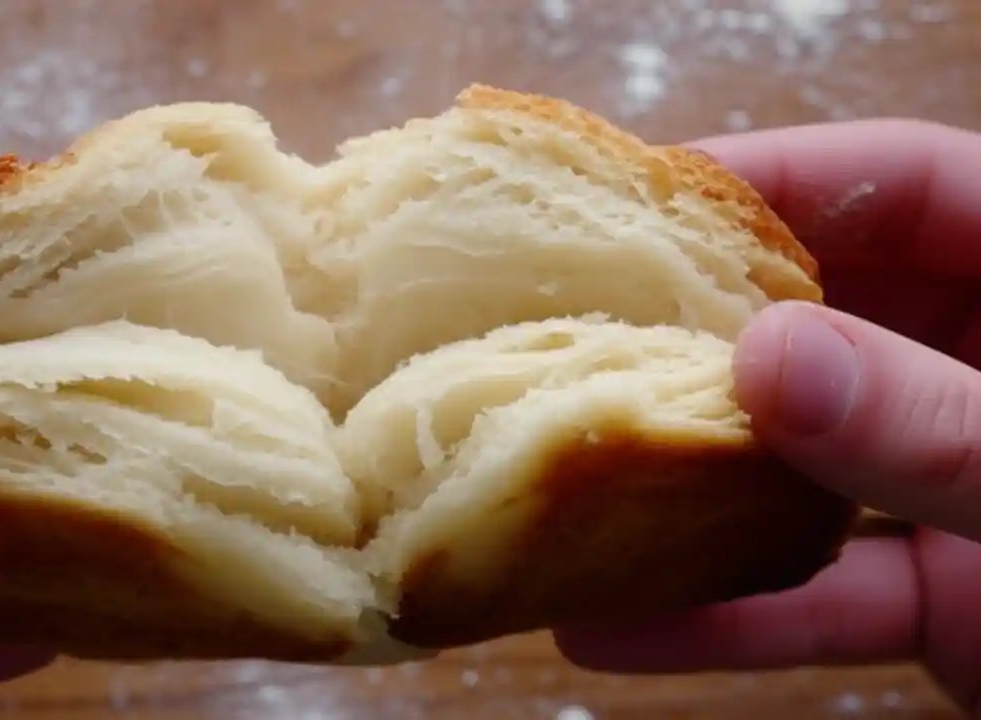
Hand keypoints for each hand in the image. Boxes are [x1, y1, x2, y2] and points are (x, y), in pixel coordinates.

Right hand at [554, 120, 980, 714]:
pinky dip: (728, 617)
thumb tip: (770, 356)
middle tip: (562, 344)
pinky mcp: (951, 598)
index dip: (778, 179)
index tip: (643, 201)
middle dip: (697, 343)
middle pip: (829, 323)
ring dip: (686, 494)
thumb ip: (950, 427)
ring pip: (806, 470)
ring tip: (557, 489)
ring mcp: (972, 487)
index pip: (913, 187)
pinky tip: (618, 626)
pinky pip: (822, 595)